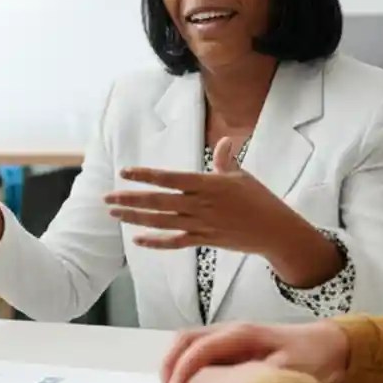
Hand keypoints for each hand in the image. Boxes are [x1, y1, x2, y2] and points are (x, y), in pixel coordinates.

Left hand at [105, 137, 342, 285]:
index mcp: (208, 184)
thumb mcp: (241, 176)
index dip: (146, 175)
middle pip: (158, 202)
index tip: (125, 172)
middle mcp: (200, 204)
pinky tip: (138, 240)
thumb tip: (224, 141)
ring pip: (161, 221)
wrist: (275, 231)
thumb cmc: (260, 199)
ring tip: (114, 214)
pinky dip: (156, 241)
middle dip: (130, 200)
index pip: (170, 178)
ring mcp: (201, 224)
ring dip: (135, 218)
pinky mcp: (204, 240)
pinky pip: (175, 242)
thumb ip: (225, 160)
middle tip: (107, 198)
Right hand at [161, 321, 348, 382]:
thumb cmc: (312, 355)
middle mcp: (230, 331)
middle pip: (184, 340)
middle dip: (170, 367)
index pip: (199, 348)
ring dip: (175, 369)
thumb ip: (255, 374)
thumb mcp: (287, 368)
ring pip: (188, 346)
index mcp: (241, 334)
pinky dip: (188, 371)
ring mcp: (230, 339)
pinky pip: (200, 355)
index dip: (183, 371)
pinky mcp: (233, 349)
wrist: (331, 345)